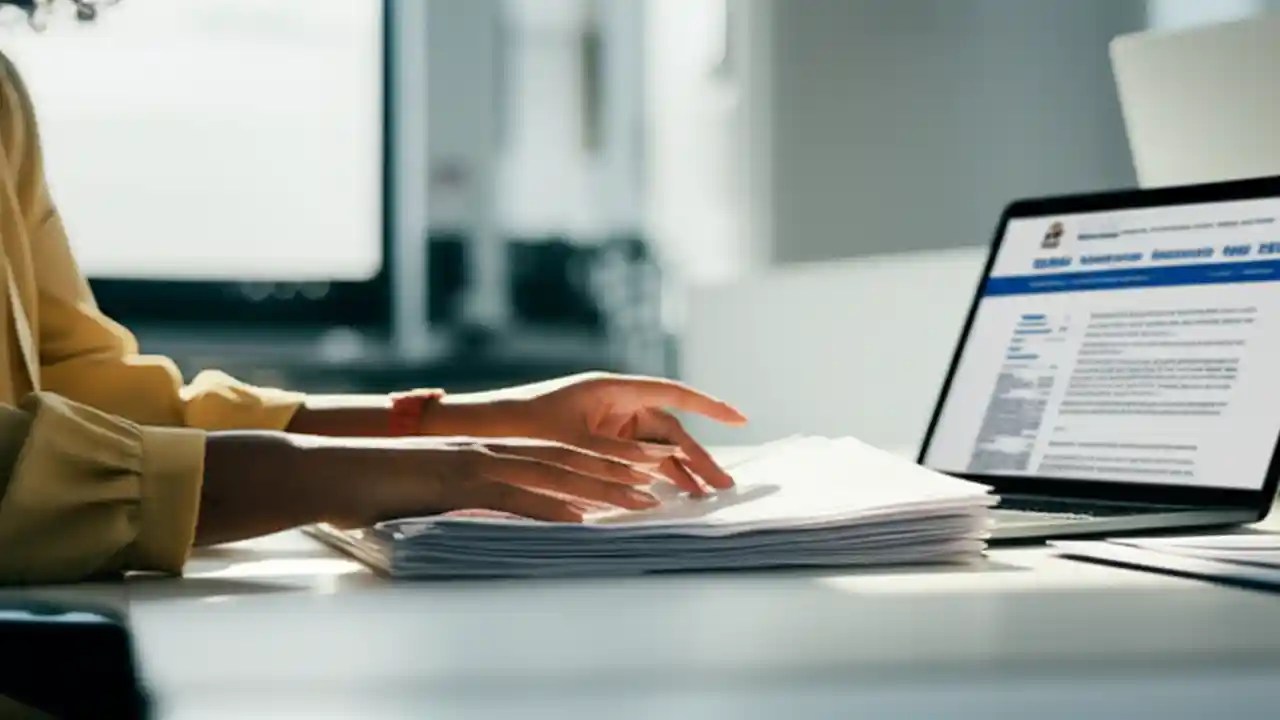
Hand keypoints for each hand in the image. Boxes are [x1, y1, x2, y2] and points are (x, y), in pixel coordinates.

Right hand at [196, 431, 666, 545]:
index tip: (640, 471)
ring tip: (643, 496)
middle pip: (567, 458)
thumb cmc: (379, 486)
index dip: (602, 461)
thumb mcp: (437, 490)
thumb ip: (473, 497)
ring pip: (552, 472)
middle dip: (618, 468)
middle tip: (662, 476)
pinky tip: (583, 516)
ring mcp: (476, 464)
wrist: (333, 470)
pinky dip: (551, 506)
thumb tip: (502, 514)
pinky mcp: (458, 482)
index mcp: (488, 452)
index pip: (557, 455)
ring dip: (601, 485)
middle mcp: (490, 451)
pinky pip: (514, 495)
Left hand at [426, 372, 747, 495]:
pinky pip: (636, 459)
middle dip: (698, 457)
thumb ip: (620, 455)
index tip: (741, 418)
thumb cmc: (524, 426)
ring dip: (678, 471)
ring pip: (655, 448)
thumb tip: (664, 467)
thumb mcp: (574, 442)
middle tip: (724, 486)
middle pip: (669, 430)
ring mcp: (609, 424)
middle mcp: (616, 403)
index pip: (673, 395)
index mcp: (613, 389)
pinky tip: (671, 496)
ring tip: (703, 497)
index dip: (709, 407)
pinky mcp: (599, 443)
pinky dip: (654, 476)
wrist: (485, 431)